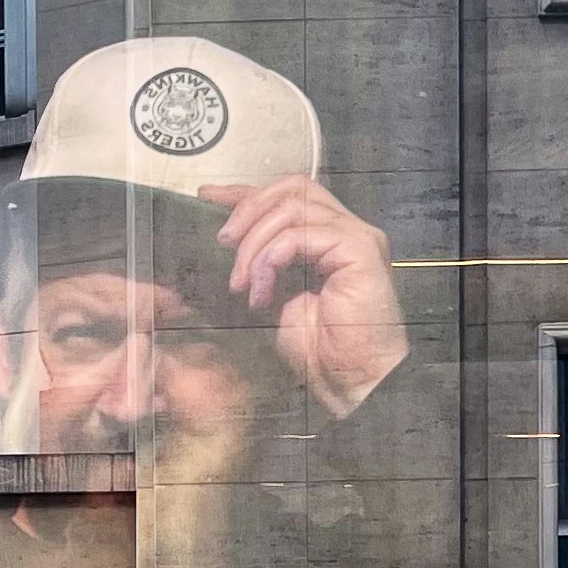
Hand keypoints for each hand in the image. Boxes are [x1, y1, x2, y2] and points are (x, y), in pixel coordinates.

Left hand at [201, 176, 408, 419]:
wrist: (349, 380)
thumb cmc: (318, 351)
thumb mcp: (274, 296)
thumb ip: (261, 262)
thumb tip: (226, 239)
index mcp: (327, 238)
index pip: (286, 195)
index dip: (246, 192)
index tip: (207, 196)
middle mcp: (345, 230)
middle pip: (292, 187)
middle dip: (249, 208)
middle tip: (223, 241)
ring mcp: (355, 236)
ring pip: (292, 208)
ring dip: (254, 244)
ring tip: (241, 283)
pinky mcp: (359, 247)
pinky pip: (300, 234)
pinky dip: (271, 259)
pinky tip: (261, 291)